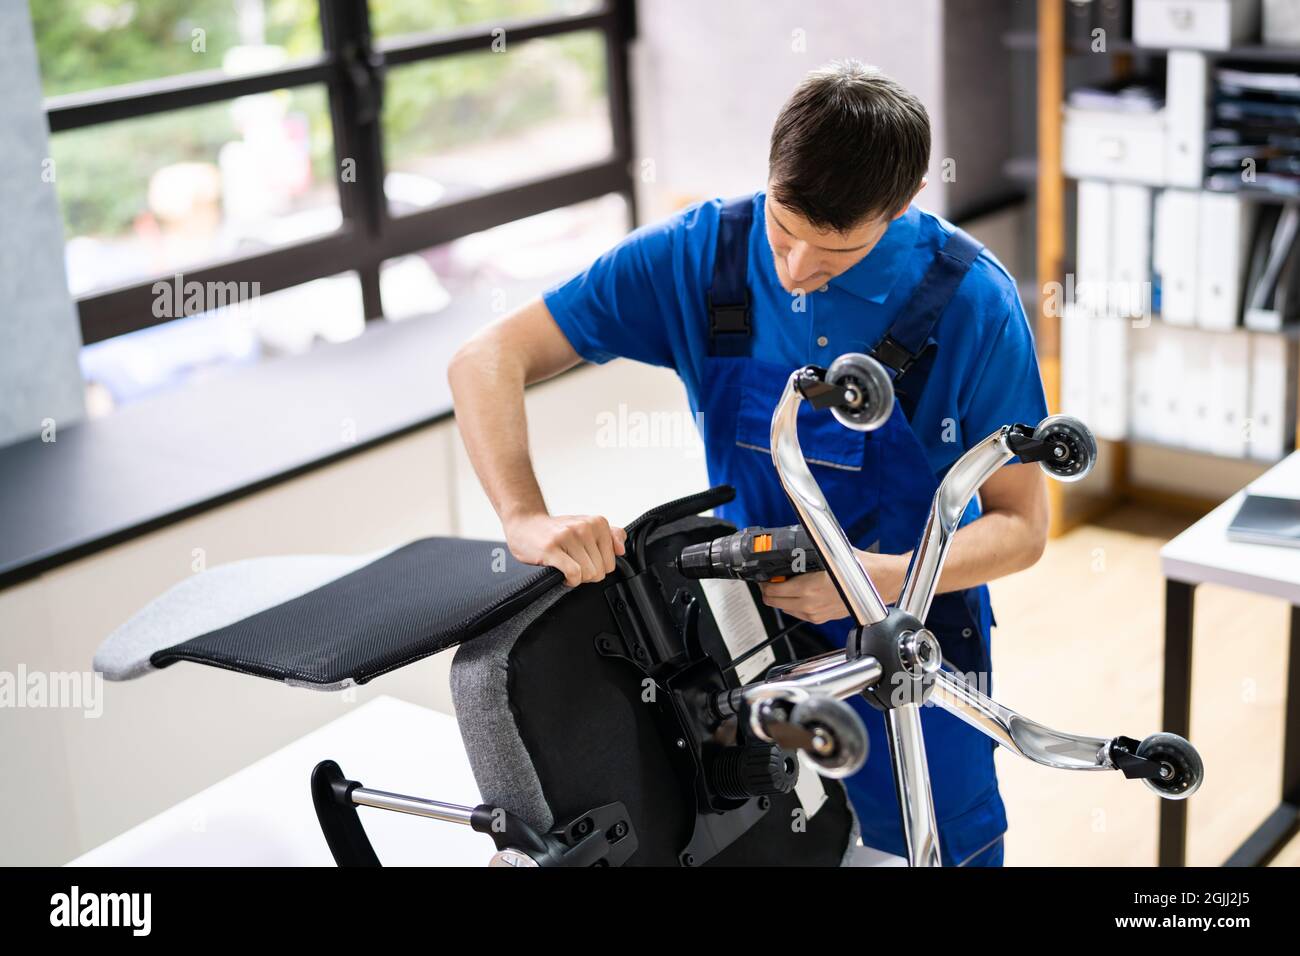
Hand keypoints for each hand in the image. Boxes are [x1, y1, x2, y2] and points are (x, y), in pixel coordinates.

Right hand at [504, 512, 626, 587]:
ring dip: (577, 578)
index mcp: (597, 522)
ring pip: (588, 574)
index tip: (585, 562)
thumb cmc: (556, 530)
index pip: (612, 562)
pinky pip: (574, 574)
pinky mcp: (552, 548)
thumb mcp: (586, 527)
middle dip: (587, 574)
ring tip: (566, 567)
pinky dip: (570, 581)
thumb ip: (610, 535)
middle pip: (601, 571)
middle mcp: (584, 527)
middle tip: (573, 565)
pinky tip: (563, 575)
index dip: (598, 568)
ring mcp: (568, 537)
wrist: (525, 524)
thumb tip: (621, 549)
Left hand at [758, 549, 908, 624]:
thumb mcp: (825, 554)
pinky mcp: (821, 618)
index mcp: (808, 589)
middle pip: (773, 602)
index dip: (763, 582)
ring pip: (784, 609)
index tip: (763, 575)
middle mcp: (809, 605)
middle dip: (769, 589)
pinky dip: (792, 603)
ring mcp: (815, 614)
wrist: (878, 582)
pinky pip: (797, 613)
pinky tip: (798, 592)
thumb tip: (787, 550)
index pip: (771, 590)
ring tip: (784, 584)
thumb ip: (803, 554)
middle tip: (771, 579)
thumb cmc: (858, 568)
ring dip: (780, 597)